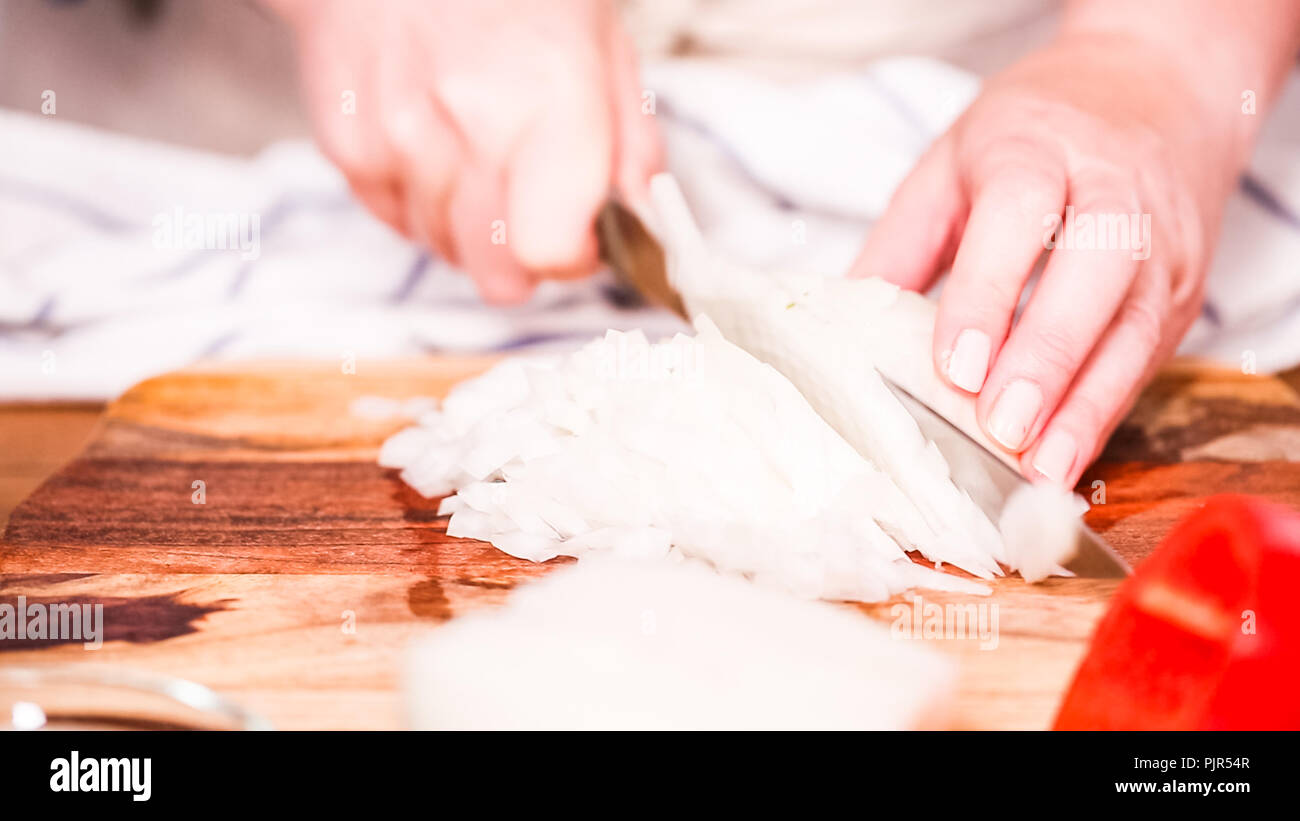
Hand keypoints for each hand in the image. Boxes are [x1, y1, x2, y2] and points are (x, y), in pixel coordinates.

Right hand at [267, 0, 660, 302]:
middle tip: (534, 205)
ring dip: (469, 224)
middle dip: (524, 256)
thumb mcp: (602, 44)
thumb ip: (631, 148)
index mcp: (549, 98)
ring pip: (445, 251)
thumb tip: (642, 227)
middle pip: (496, 276)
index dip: (572, 257)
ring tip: (476, 148)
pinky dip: (419, 199)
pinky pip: (394, 220)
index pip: (549, 249)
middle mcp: (467, 123)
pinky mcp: (348, 145)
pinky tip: (434, 139)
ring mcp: (397, 138)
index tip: (583, 236)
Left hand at [850, 33, 1243, 485]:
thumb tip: (841, 331)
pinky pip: (1147, 360)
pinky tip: (1066, 461)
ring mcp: (1162, 244)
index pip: (1019, 214)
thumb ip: (900, 244)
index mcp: (1039, 146)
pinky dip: (1106, 414)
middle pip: (1095, 268)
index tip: (955, 365)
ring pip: (1134, 327)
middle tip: (1000, 424)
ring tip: (1038, 468)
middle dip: (1047, 354)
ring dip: (1085, 405)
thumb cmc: (1034, 134)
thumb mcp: (949, 164)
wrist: (1159, 89)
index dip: (986, 291)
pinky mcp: (1186, 292)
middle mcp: (1115, 190)